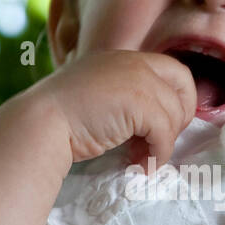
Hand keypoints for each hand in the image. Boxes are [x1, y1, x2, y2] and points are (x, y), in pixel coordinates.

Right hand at [36, 50, 197, 166]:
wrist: (40, 124)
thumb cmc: (60, 118)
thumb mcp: (97, 96)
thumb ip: (123, 98)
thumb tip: (150, 124)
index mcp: (122, 58)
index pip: (170, 69)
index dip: (176, 98)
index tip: (161, 125)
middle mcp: (133, 62)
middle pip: (183, 83)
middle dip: (181, 115)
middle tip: (160, 140)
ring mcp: (138, 80)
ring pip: (175, 113)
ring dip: (163, 143)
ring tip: (141, 158)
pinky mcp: (140, 103)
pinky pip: (165, 132)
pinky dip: (158, 154)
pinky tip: (141, 165)